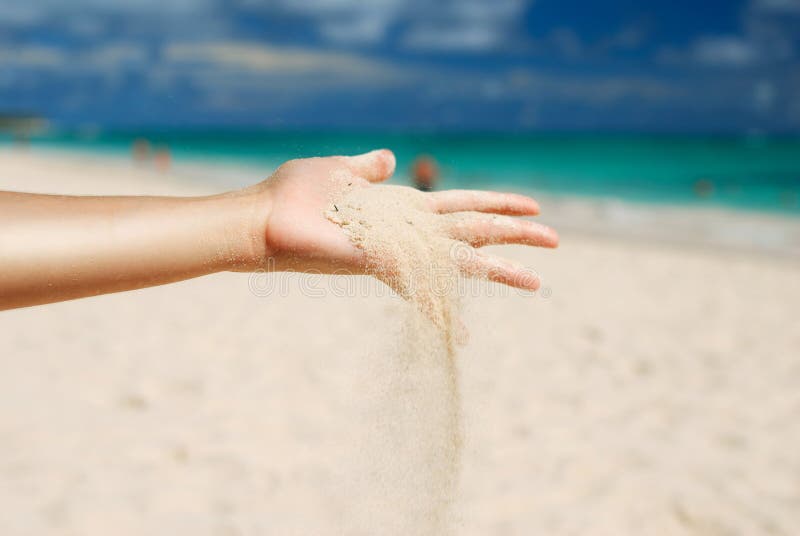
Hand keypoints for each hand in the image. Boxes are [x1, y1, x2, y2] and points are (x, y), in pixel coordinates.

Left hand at [242, 149, 557, 289]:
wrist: (260, 219)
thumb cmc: (293, 195)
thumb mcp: (339, 170)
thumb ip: (368, 167)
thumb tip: (390, 158)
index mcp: (402, 208)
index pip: (460, 204)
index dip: (497, 204)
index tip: (532, 205)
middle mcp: (407, 231)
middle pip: (472, 231)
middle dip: (514, 235)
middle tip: (555, 240)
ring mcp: (396, 250)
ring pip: (458, 259)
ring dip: (498, 268)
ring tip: (536, 279)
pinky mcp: (379, 264)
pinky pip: (417, 290)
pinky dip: (442, 313)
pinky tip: (466, 334)